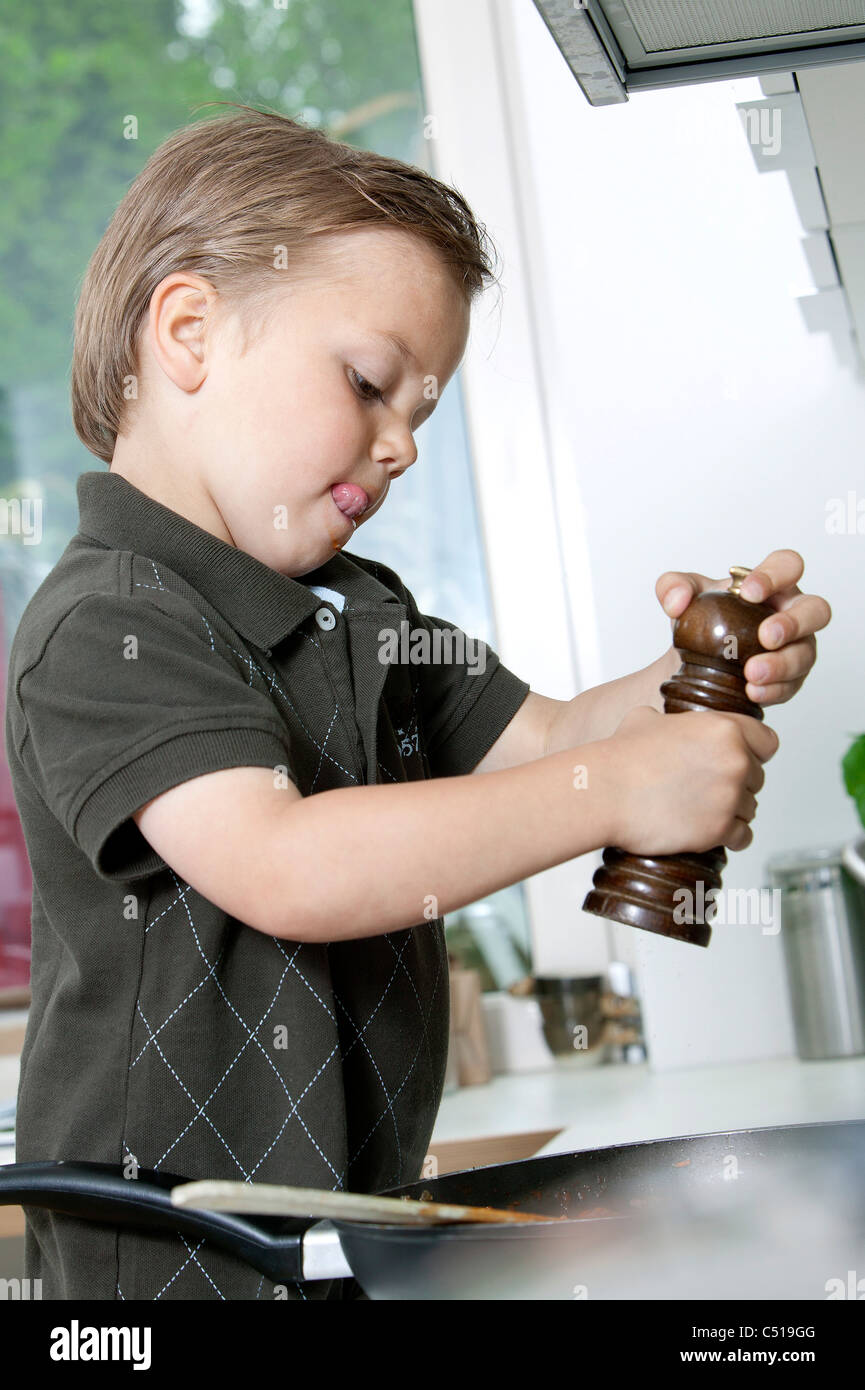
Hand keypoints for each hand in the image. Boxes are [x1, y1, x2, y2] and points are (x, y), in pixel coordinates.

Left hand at [655, 549, 831, 706]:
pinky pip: (792, 685)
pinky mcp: (790, 679)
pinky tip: (753, 691)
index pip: (788, 566)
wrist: (694, 662)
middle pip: (815, 610)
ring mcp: (796, 647)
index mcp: (771, 584)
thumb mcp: (679, 596)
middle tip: (765, 637)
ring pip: (805, 653)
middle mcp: (791, 613)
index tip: (749, 592)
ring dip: (781, 665)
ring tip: (752, 674)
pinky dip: (774, 690)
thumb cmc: (701, 620)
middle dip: (793, 624)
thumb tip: (677, 602)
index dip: (775, 575)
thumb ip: (672, 587)